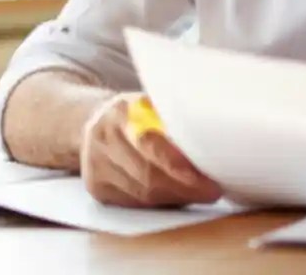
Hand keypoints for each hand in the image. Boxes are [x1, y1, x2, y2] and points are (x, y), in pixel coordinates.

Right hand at [80, 93, 222, 207]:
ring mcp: (95, 167)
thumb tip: (211, 136)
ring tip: (202, 194)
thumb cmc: (135, 112)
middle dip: (184, 187)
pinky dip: (160, 202)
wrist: (93, 123)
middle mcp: (103, 140)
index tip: (202, 175)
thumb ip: (173, 116)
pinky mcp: (97, 188)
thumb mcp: (151, 102)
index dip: (175, 163)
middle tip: (212, 190)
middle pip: (145, 174)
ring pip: (141, 194)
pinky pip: (134, 203)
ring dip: (176, 197)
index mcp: (119, 113)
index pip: (147, 144)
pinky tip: (179, 197)